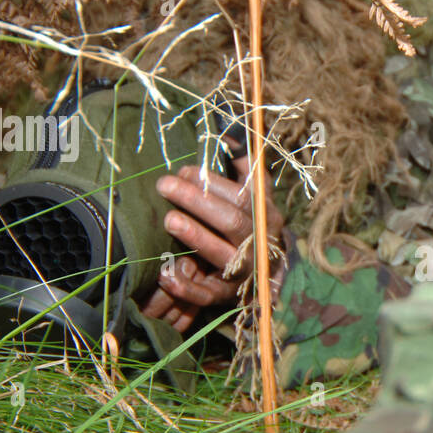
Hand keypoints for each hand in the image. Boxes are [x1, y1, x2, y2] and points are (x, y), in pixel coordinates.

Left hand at [140, 157, 282, 331]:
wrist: (268, 277)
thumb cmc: (252, 228)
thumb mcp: (256, 198)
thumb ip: (246, 169)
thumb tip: (233, 135)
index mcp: (266, 217)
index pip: (242, 196)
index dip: (212, 183)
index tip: (183, 171)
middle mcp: (259, 244)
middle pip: (232, 221)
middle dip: (197, 201)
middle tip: (164, 185)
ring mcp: (244, 272)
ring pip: (222, 254)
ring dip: (195, 236)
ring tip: (168, 219)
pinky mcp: (227, 297)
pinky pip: (207, 295)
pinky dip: (186, 287)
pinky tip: (165, 274)